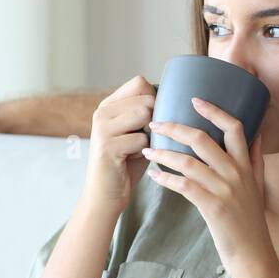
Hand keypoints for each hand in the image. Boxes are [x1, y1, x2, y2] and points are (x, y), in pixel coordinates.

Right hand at [79, 75, 156, 216]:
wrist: (106, 194)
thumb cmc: (127, 163)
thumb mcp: (136, 132)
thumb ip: (148, 113)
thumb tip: (176, 96)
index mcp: (108, 105)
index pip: (140, 82)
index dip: (155, 99)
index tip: (153, 119)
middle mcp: (102, 112)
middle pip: (146, 100)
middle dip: (155, 121)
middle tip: (144, 139)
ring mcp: (102, 128)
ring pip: (145, 116)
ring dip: (150, 136)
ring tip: (137, 149)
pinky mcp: (107, 146)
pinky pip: (142, 140)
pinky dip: (145, 153)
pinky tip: (132, 160)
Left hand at [143, 97, 271, 270]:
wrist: (253, 253)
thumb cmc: (250, 219)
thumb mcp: (258, 185)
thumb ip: (255, 158)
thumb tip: (257, 134)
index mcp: (246, 165)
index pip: (234, 127)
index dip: (214, 110)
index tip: (194, 99)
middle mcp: (236, 173)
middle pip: (203, 139)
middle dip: (175, 127)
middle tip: (156, 122)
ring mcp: (225, 190)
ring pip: (189, 162)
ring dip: (164, 153)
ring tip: (148, 149)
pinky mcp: (213, 208)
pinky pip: (184, 186)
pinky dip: (166, 179)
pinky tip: (154, 176)